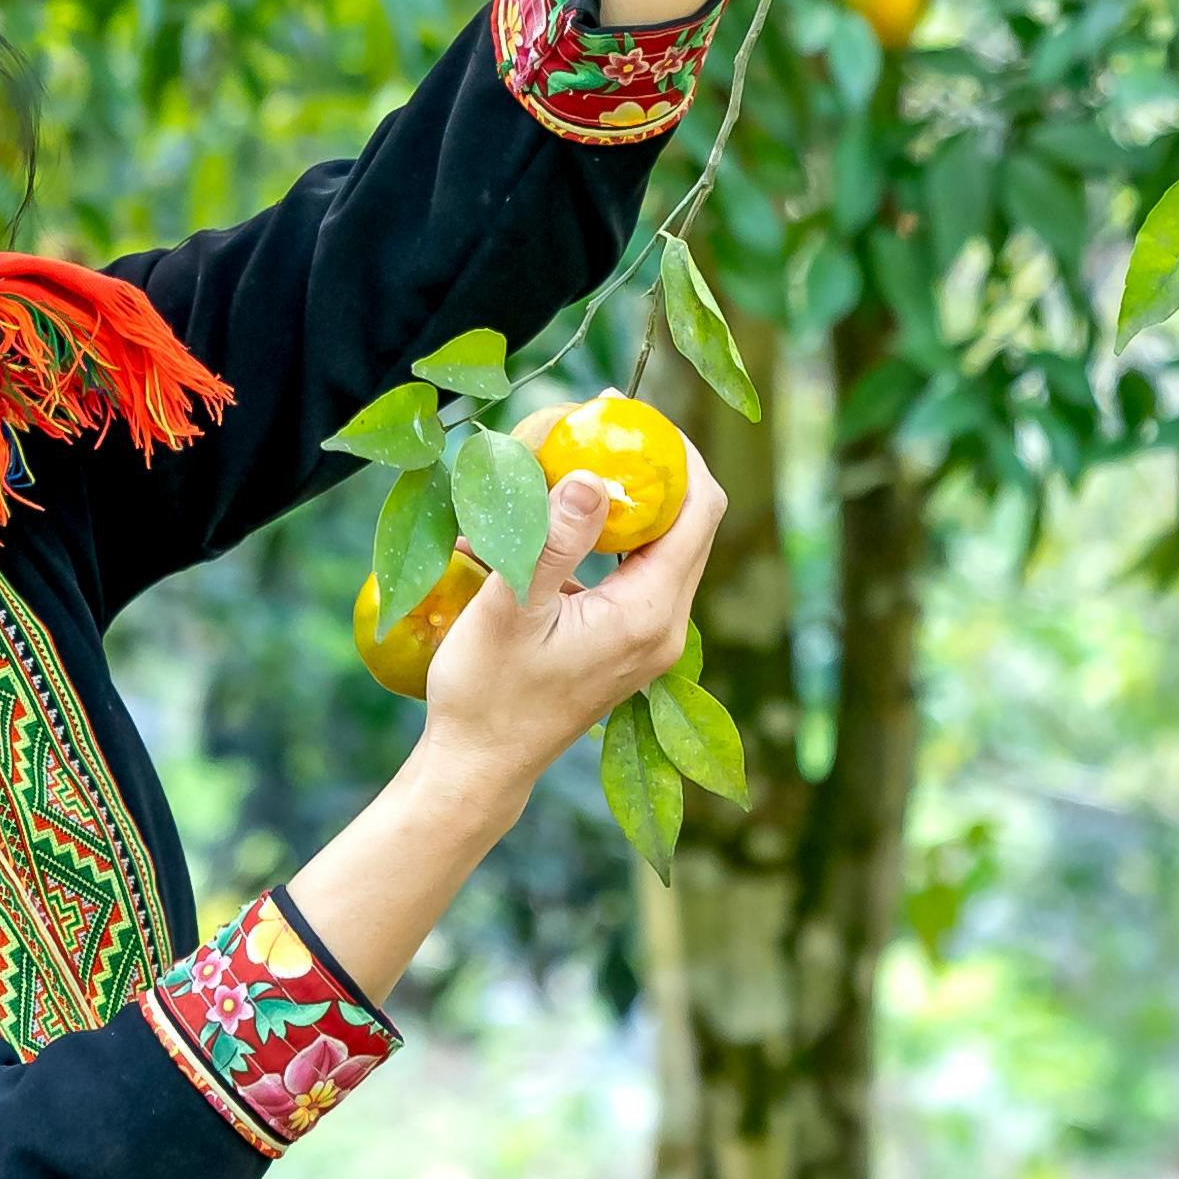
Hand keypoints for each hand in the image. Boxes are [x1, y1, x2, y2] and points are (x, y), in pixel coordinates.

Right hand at [419, 452, 724, 805]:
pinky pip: (628, 572)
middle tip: (597, 423)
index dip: (678, 454)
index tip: (630, 414)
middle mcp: (663, 626)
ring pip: (656, 546)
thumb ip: (554, 540)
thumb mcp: (511, 608)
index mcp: (648, 614)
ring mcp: (647, 638)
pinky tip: (541, 522)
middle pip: (686, 523)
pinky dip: (598, 538)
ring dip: (621, 501)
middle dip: (650, 468)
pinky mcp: (624, 644)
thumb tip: (591, 477)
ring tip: (570, 458)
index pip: (699, 512)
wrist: (479, 765)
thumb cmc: (487, 693)